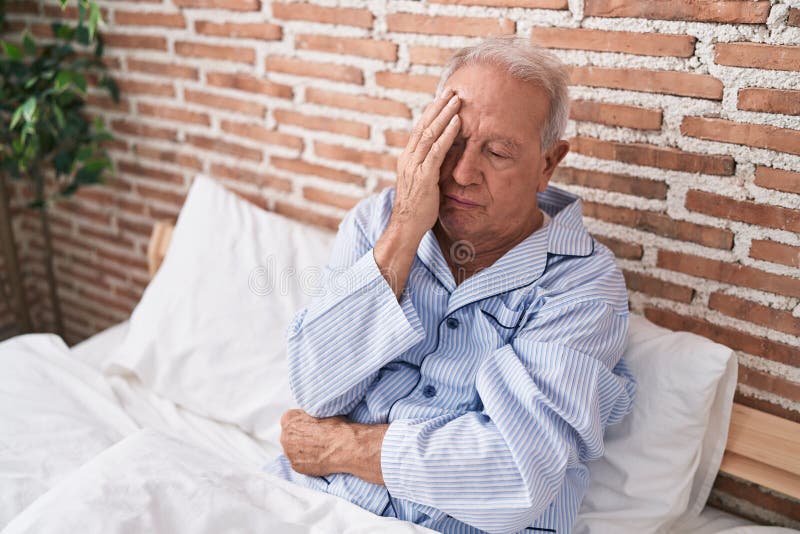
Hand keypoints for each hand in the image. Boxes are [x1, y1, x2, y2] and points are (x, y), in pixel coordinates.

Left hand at [280, 409, 348, 476]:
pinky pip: (298, 462)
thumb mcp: (321, 412)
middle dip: (300, 437)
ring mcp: (289, 453)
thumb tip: (310, 417)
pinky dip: (306, 461)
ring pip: (293, 450)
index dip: (302, 422)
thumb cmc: (335, 428)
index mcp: (289, 419)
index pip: (290, 419)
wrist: (344, 447)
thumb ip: (308, 415)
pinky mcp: (296, 466)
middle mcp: (285, 437)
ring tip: (318, 448)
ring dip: (302, 449)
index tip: (311, 425)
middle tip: (315, 438)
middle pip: (289, 436)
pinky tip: (317, 457)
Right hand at [393, 89, 461, 236]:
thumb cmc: (418, 208)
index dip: (431, 113)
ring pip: (429, 133)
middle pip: (423, 125)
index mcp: (407, 159)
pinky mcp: (424, 176)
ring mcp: (414, 166)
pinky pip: (437, 150)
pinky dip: (448, 134)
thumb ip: (433, 167)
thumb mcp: (425, 183)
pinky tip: (457, 122)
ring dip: (444, 115)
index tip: (442, 99)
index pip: (419, 130)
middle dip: (438, 106)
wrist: (406, 227)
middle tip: (451, 90)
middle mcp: (408, 159)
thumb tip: (449, 153)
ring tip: (457, 100)